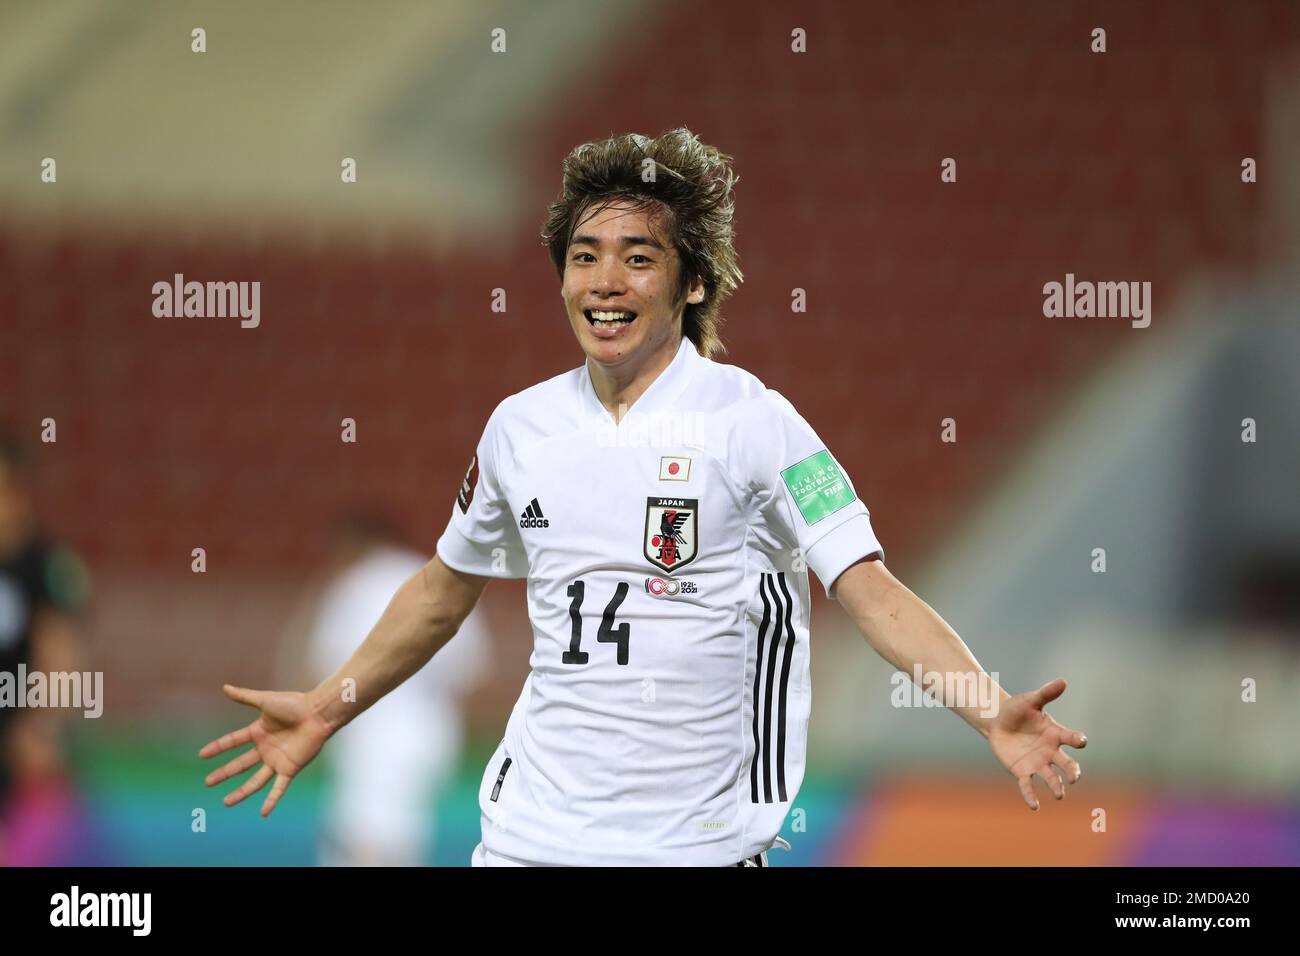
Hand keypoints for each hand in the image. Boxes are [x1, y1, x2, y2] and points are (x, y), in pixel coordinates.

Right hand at [199, 684, 333, 816]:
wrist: (317, 713)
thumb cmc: (294, 704)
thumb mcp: (265, 700)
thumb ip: (245, 697)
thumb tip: (224, 687)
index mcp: (259, 731)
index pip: (233, 742)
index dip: (217, 748)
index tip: (201, 755)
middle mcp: (266, 748)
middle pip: (240, 764)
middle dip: (224, 773)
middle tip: (207, 782)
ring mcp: (277, 760)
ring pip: (255, 781)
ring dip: (241, 792)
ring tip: (226, 802)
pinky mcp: (290, 768)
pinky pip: (279, 788)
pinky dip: (272, 800)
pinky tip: (263, 813)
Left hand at [986, 678, 1087, 809]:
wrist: (997, 722)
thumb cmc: (1017, 710)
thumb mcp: (1030, 700)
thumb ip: (1046, 693)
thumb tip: (1063, 681)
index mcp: (1055, 733)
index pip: (1071, 738)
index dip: (1078, 740)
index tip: (1081, 741)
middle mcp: (1051, 751)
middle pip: (1067, 764)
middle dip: (1073, 771)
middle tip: (1074, 777)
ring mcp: (1038, 763)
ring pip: (1052, 778)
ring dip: (1057, 787)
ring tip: (1060, 794)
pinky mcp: (1023, 771)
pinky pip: (1028, 785)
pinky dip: (1031, 796)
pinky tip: (1034, 806)